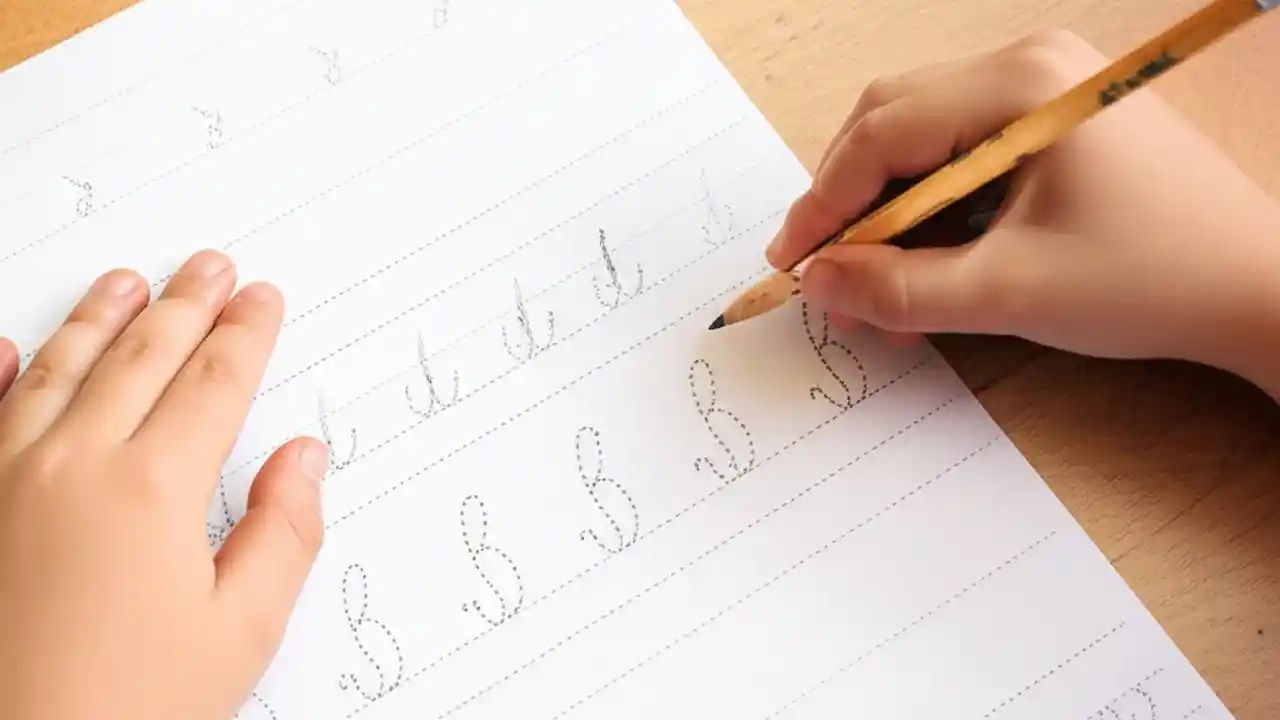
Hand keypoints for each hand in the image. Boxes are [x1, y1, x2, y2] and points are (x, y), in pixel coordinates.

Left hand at [0, 251, 325, 719]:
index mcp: (153, 491)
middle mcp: (73, 467)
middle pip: (143, 358)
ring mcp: (5, 480)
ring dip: (100, 317)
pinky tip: (9, 344)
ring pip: (60, 370)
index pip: (216, 384)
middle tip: (210, 265)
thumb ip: (280, 534)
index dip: (246, 335)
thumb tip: (302, 457)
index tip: (263, 298)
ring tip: (128, 282)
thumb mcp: (238, 633)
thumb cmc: (125, 707)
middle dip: (186, 306)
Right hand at [767, 30, 1279, 398]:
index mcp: (1019, 85)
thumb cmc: (1152, 279)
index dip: (824, 203)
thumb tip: (819, 281)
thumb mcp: (1009, 293)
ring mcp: (1043, 90)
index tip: (792, 263)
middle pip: (892, 124)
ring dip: (893, 221)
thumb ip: (899, 290)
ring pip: (923, 144)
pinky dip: (935, 216)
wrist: (1257, 291)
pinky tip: (933, 273)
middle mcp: (1028, 67)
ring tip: (886, 297)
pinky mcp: (1052, 123)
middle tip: (829, 275)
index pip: (882, 133)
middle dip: (852, 206)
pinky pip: (964, 158)